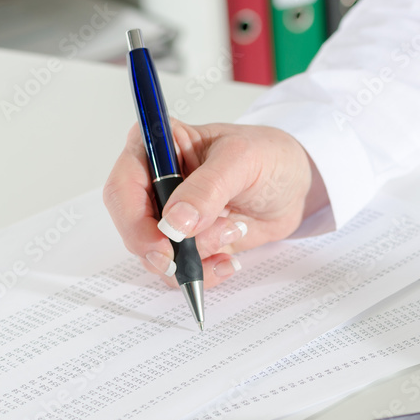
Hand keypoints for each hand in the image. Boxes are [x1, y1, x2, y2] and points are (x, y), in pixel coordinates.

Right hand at [103, 121, 328, 287]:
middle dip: (163, 250)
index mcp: (157, 147)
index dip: (134, 220)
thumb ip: (207, 189)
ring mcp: (170, 216)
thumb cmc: (269, 156)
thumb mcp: (241, 161)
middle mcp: (155, 182)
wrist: (296, 184)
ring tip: (233, 230)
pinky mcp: (188, 243)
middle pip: (133, 227)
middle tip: (192, 259)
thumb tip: (173, 223)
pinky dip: (204, 273)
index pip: (124, 186)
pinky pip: (180, 271)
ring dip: (194, 257)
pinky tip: (230, 261)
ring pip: (155, 255)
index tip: (161, 244)